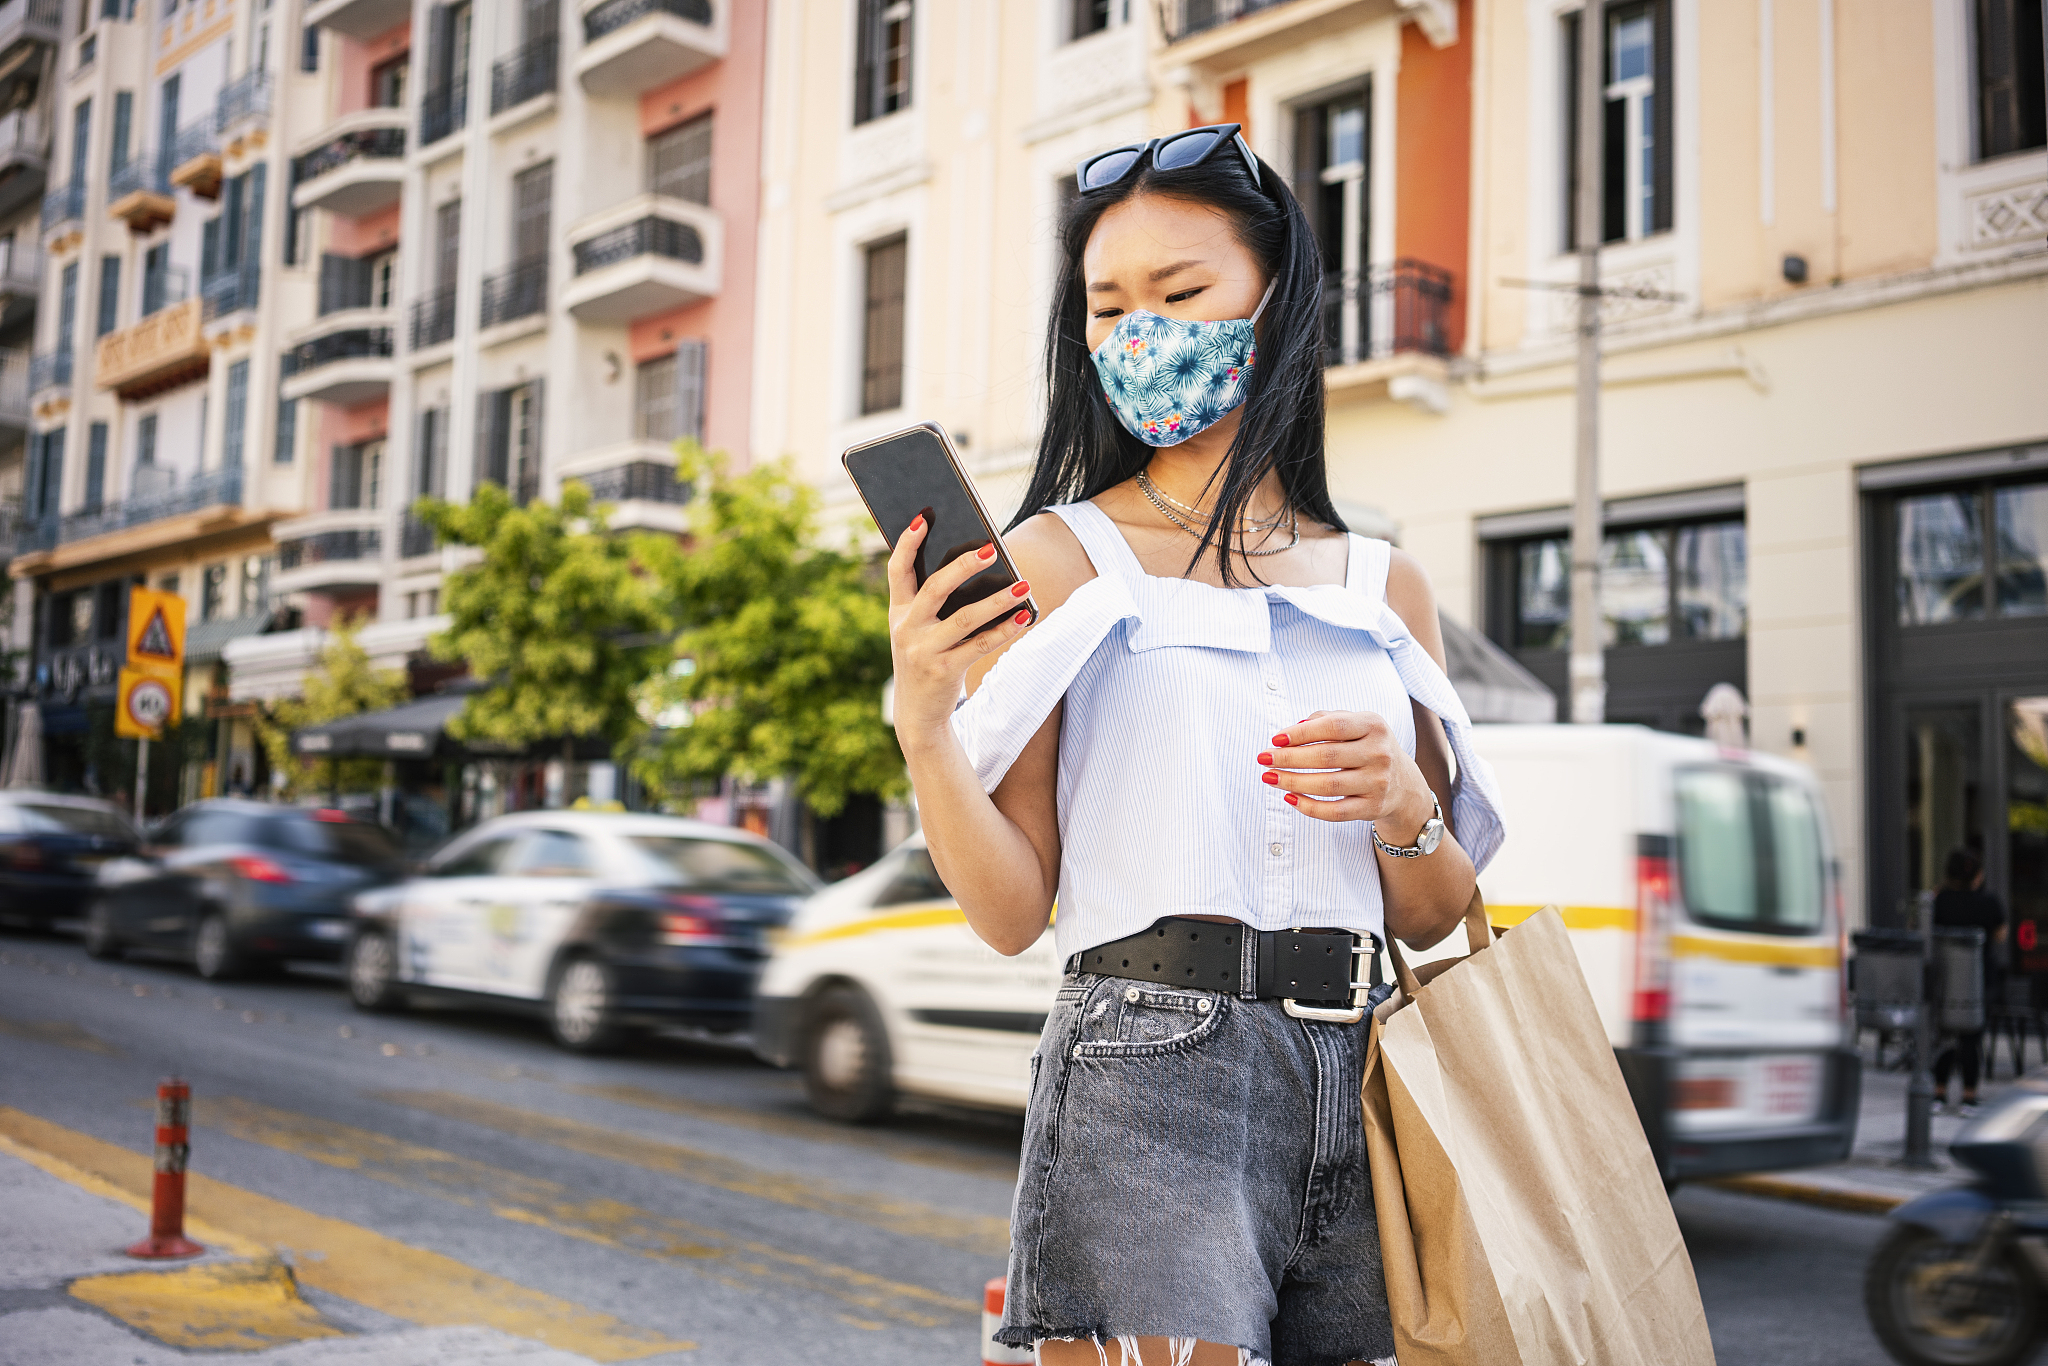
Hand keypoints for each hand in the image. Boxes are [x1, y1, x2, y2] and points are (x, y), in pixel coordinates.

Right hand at [886, 515, 1034, 745]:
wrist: (917, 714)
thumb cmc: (925, 660)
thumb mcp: (917, 631)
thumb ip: (934, 604)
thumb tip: (980, 568)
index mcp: (897, 612)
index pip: (897, 570)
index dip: (907, 543)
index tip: (924, 517)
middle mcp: (906, 629)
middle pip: (935, 588)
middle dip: (963, 566)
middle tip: (991, 549)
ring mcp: (923, 651)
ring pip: (965, 617)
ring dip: (997, 600)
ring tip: (1023, 585)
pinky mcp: (944, 671)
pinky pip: (981, 645)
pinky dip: (1005, 630)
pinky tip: (1024, 617)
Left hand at [1257, 710, 1435, 837]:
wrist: (1402, 782)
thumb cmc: (1366, 747)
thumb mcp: (1355, 724)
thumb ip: (1324, 719)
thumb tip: (1290, 731)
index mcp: (1374, 725)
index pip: (1333, 726)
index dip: (1301, 733)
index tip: (1275, 739)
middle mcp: (1379, 753)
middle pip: (1326, 756)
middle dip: (1289, 758)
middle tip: (1263, 759)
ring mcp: (1378, 783)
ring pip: (1327, 785)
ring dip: (1292, 782)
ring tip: (1269, 777)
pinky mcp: (1372, 808)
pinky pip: (1334, 812)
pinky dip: (1308, 807)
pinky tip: (1289, 797)